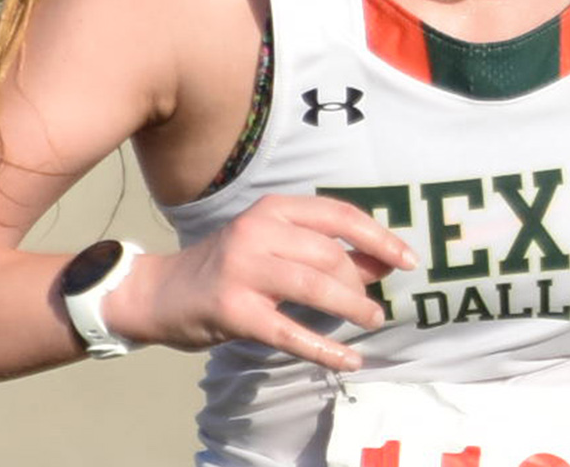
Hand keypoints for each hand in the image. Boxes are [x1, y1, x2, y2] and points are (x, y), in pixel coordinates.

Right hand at [106, 193, 415, 370]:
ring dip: (352, 306)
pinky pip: (289, 332)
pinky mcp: (233, 310)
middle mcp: (257, 232)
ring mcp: (243, 270)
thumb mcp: (274, 246)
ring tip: (373, 320)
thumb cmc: (228, 267)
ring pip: (314, 287)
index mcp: (272, 209)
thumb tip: (382, 263)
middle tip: (371, 305)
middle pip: (329, 254)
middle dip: (361, 281)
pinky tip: (349, 359)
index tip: (408, 260)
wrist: (162, 292)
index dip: (378, 237)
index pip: (339, 215)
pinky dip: (325, 348)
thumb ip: (324, 251)